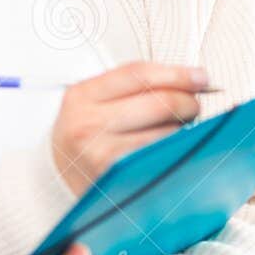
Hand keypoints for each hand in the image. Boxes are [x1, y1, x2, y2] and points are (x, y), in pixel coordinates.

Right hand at [52, 62, 208, 194]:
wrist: (53, 180)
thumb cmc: (84, 138)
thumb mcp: (94, 104)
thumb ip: (134, 88)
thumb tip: (193, 80)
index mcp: (81, 96)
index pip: (139, 74)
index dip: (177, 73)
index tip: (201, 77)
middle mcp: (86, 123)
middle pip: (157, 101)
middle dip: (187, 101)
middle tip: (193, 106)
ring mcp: (99, 152)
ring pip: (165, 132)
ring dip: (181, 130)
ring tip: (174, 131)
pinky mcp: (114, 177)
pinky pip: (159, 156)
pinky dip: (172, 151)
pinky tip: (168, 150)